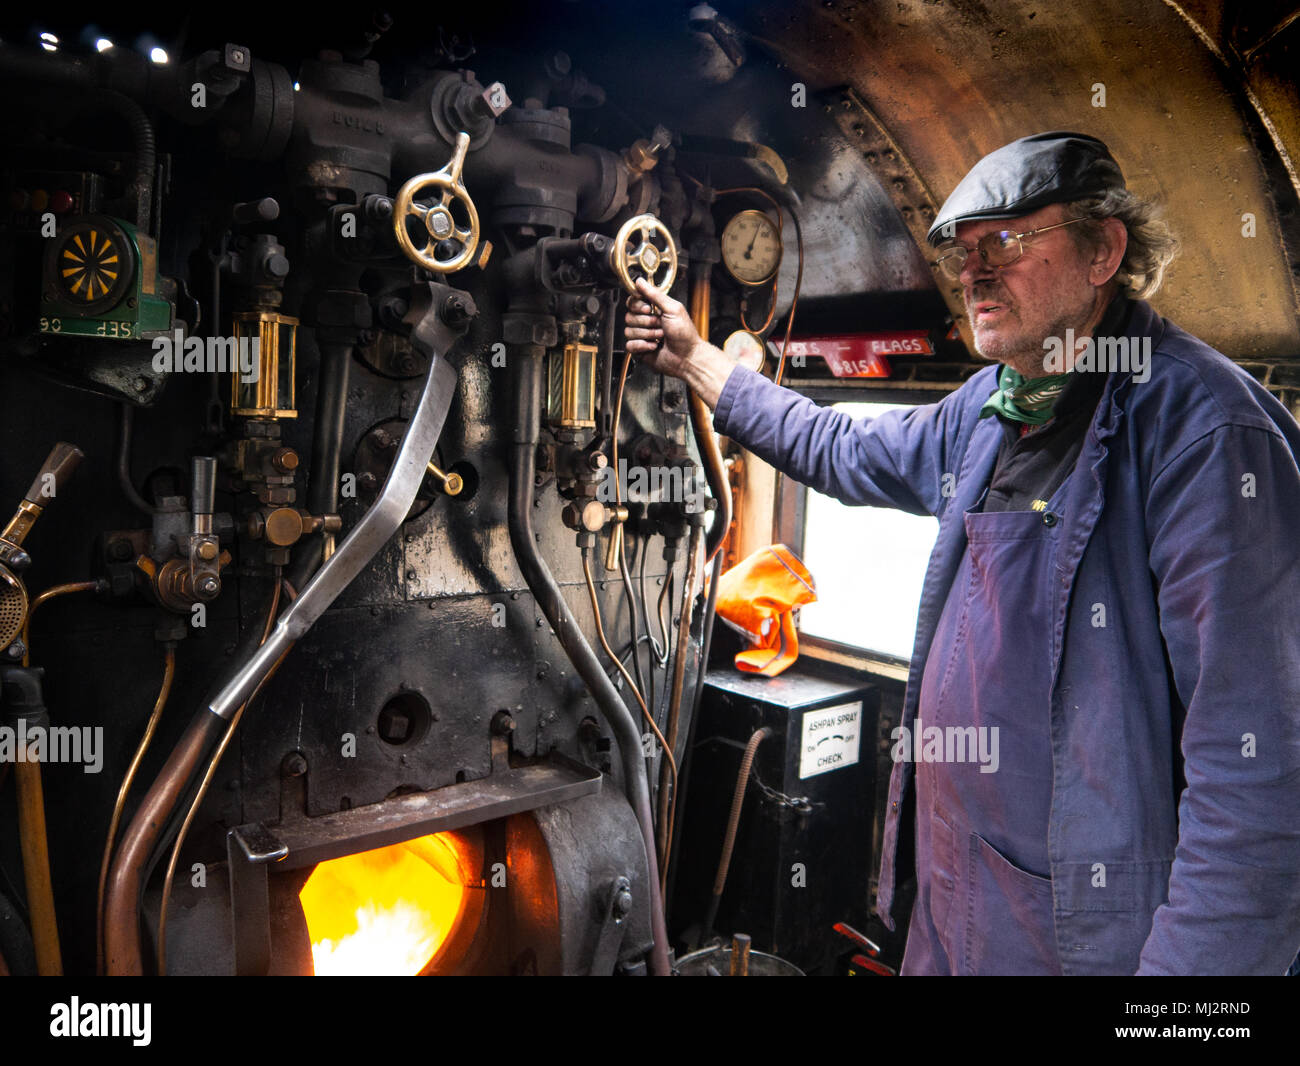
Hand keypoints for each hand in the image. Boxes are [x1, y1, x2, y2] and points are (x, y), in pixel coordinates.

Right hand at [622, 278, 738, 409]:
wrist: (687, 356)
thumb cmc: (685, 334)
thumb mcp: (673, 308)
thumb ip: (655, 294)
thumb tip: (640, 281)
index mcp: (653, 310)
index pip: (632, 302)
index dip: (638, 306)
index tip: (649, 309)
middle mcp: (646, 322)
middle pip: (629, 316)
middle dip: (647, 322)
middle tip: (661, 325)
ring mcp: (642, 336)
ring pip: (629, 331)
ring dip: (648, 334)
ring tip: (660, 337)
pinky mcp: (639, 349)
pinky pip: (630, 345)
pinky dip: (643, 346)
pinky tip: (654, 346)